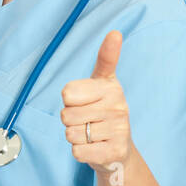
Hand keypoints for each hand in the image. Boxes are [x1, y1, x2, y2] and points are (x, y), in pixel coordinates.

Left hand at [59, 30, 130, 172]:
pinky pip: (78, 151)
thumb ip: (105, 59)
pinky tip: (95, 147)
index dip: (68, 99)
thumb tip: (115, 33)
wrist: (118, 149)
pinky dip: (81, 152)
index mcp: (111, 86)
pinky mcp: (115, 151)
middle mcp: (119, 106)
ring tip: (92, 134)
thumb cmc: (102, 111)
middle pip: (66, 115)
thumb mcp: (101, 83)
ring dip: (75, 137)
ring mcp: (119, 129)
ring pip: (71, 134)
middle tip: (87, 120)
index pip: (68, 92)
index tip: (81, 98)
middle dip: (70, 120)